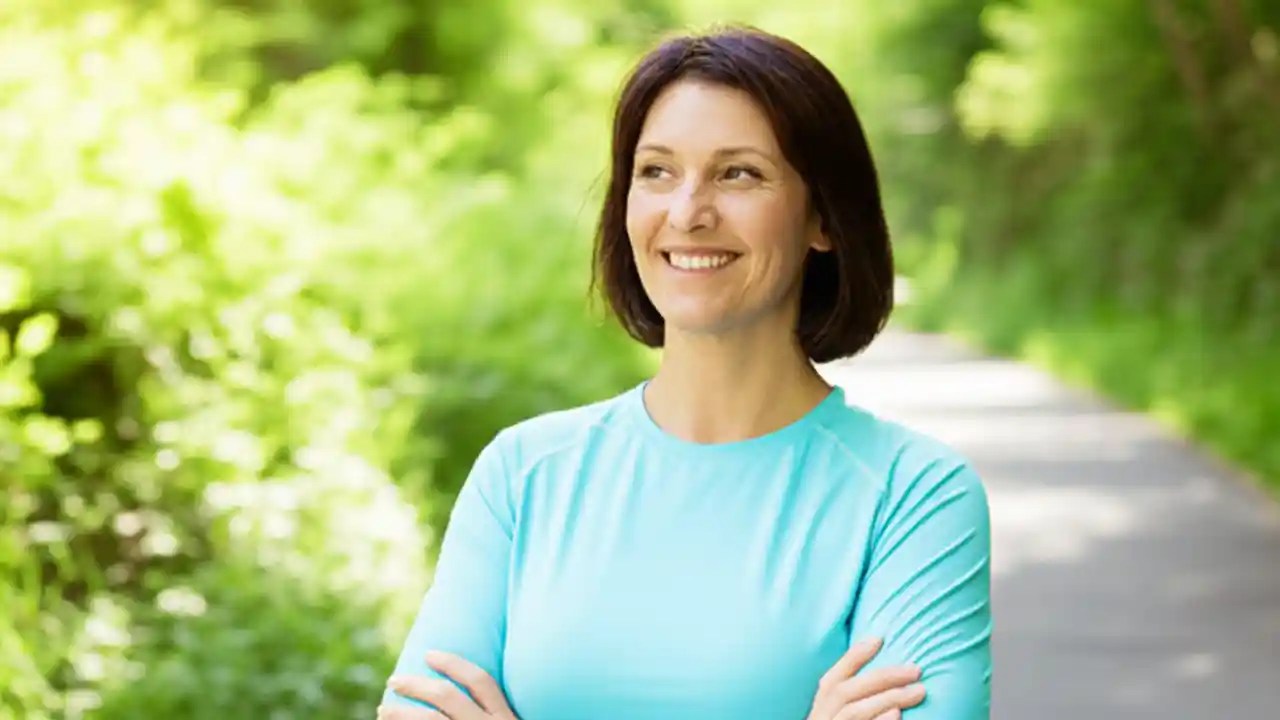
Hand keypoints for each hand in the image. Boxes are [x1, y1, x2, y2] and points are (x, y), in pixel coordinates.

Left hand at [377, 651, 518, 719]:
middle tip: (394, 680)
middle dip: (416, 685)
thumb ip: (494, 715)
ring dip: (401, 713)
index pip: (480, 681)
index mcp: (505, 718)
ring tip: (383, 709)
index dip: (454, 664)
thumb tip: (461, 695)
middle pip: (447, 697)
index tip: (429, 654)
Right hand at [805, 637, 926, 719]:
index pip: (832, 679)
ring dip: (887, 698)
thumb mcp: (836, 719)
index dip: (853, 656)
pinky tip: (897, 716)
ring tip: (918, 691)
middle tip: (916, 670)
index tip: (879, 638)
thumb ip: (853, 702)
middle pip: (846, 693)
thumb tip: (883, 678)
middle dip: (882, 677)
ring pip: (854, 713)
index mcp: (819, 711)